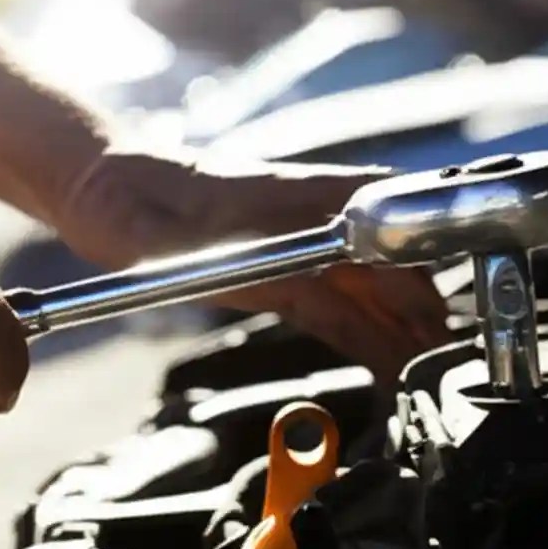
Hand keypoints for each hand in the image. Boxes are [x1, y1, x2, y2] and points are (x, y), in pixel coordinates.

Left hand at [51, 147, 451, 380]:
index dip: (416, 247)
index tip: (444, 284)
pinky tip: (383, 354)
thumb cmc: (128, 196)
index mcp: (285, 192)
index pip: (377, 209)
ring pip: (363, 284)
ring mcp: (293, 241)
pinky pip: (332, 302)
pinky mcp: (278, 267)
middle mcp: (302, 214)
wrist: (100, 185)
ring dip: (398, 322)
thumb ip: (227, 258)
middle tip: (447, 350)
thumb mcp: (163, 234)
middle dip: (420, 301)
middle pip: (383, 256)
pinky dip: (362, 329)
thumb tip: (294, 275)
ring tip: (428, 363)